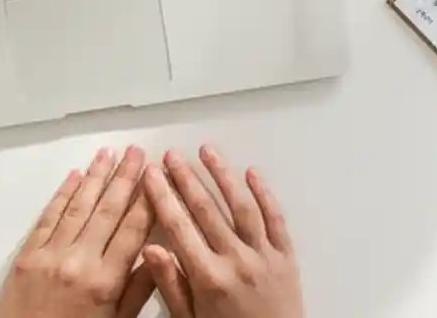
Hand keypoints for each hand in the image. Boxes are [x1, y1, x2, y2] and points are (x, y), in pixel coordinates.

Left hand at [0, 147, 155, 317]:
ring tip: (108, 154)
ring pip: (77, 207)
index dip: (146, 200)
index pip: (133, 230)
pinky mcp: (26, 257)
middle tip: (136, 152)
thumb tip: (159, 255)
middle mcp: (78, 262)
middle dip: (124, 178)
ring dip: (94, 177)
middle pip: (107, 210)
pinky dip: (62, 195)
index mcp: (105, 281)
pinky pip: (48, 218)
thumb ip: (137, 290)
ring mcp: (49, 256)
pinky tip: (73, 177)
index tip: (156, 177)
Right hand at [141, 146, 302, 317]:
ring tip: (207, 151)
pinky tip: (252, 173)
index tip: (150, 174)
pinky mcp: (287, 257)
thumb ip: (171, 284)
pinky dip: (264, 194)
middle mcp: (237, 261)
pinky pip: (276, 219)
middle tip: (171, 156)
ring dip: (223, 176)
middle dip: (186, 179)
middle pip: (207, 210)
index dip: (163, 197)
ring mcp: (264, 256)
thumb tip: (150, 248)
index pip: (179, 227)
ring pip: (242, 206)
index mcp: (209, 278)